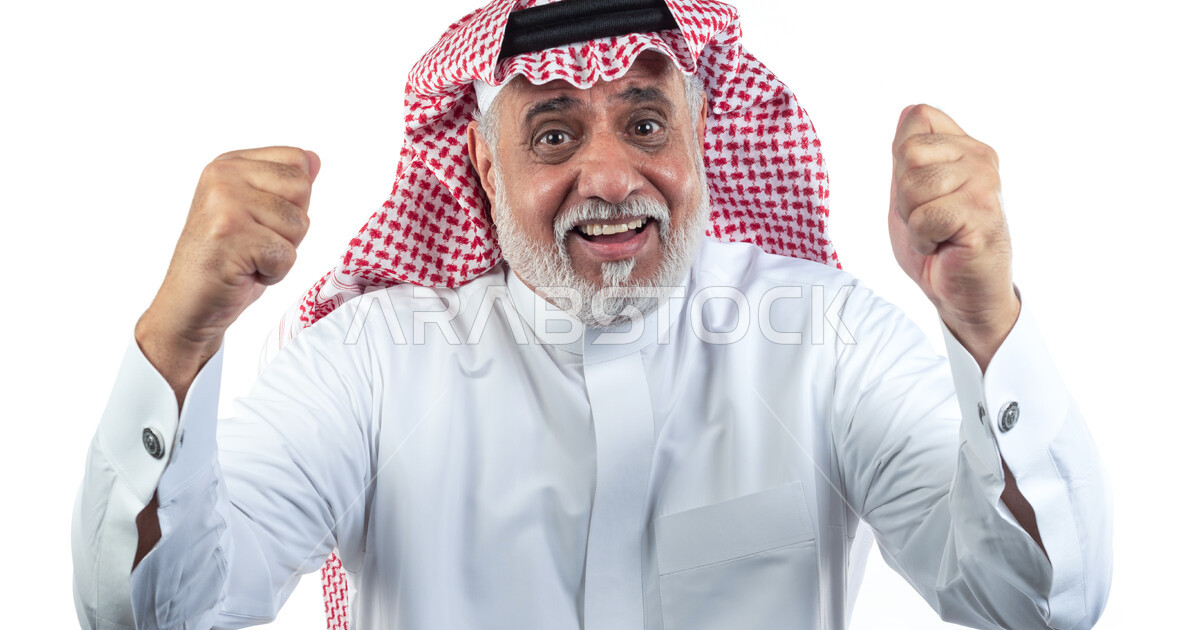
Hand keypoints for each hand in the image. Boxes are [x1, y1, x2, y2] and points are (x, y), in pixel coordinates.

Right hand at [136, 146, 319, 400]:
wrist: (188, 305)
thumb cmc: (227, 261)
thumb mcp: (258, 213)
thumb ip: (283, 185)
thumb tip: (314, 159)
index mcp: (230, 163)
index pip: (298, 162)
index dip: (293, 200)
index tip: (261, 220)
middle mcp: (223, 175)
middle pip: (303, 190)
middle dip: (291, 226)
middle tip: (256, 242)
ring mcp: (224, 203)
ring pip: (299, 223)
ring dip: (282, 251)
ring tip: (248, 257)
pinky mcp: (230, 234)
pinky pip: (286, 254)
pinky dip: (274, 273)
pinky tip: (244, 271)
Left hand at [888, 105, 1019, 368]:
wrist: (962, 294)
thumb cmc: (937, 244)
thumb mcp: (910, 193)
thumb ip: (907, 157)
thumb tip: (908, 111)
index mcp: (964, 146)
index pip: (916, 116)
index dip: (901, 158)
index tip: (921, 193)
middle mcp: (981, 157)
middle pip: (907, 153)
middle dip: (903, 195)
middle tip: (927, 219)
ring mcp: (986, 183)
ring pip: (913, 185)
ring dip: (913, 220)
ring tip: (936, 233)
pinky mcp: (983, 213)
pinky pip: (925, 216)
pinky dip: (923, 239)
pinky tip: (944, 246)